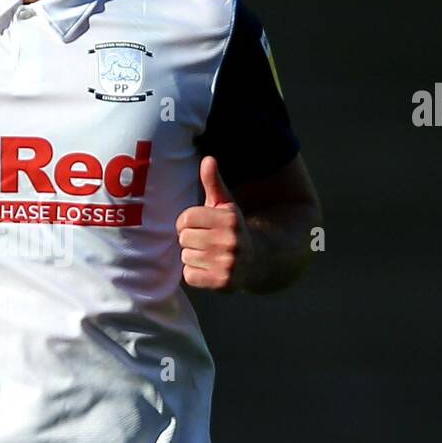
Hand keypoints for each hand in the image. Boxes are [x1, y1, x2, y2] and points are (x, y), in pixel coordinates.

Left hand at [176, 156, 255, 291]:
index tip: (199, 226)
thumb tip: (208, 159)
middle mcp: (230, 241)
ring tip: (209, 255)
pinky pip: (189, 276)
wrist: (258, 260)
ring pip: (185, 257)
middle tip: (206, 242)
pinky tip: (208, 269)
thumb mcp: (226, 205)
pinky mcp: (223, 283)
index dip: (187, 222)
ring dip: (193, 257)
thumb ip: (214, 182)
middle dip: (191, 240)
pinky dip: (195, 274)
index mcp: (229, 219)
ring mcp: (228, 263)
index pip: (185, 219)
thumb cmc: (233, 229)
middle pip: (184, 238)